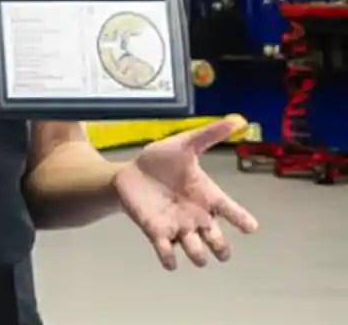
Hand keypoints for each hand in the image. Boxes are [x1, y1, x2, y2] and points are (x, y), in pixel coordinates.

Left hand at [113, 116, 259, 270]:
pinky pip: (167, 253)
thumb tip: (238, 119)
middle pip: (218, 242)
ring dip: (198, 255)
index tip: (250, 226)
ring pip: (196, 252)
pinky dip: (170, 260)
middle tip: (216, 243)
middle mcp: (197, 217)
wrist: (130, 173)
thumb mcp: (184, 144)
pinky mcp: (156, 232)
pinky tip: (170, 260)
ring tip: (196, 252)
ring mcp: (178, 227)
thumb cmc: (160, 160)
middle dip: (221, 248)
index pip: (233, 212)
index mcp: (208, 196)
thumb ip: (208, 135)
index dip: (243, 220)